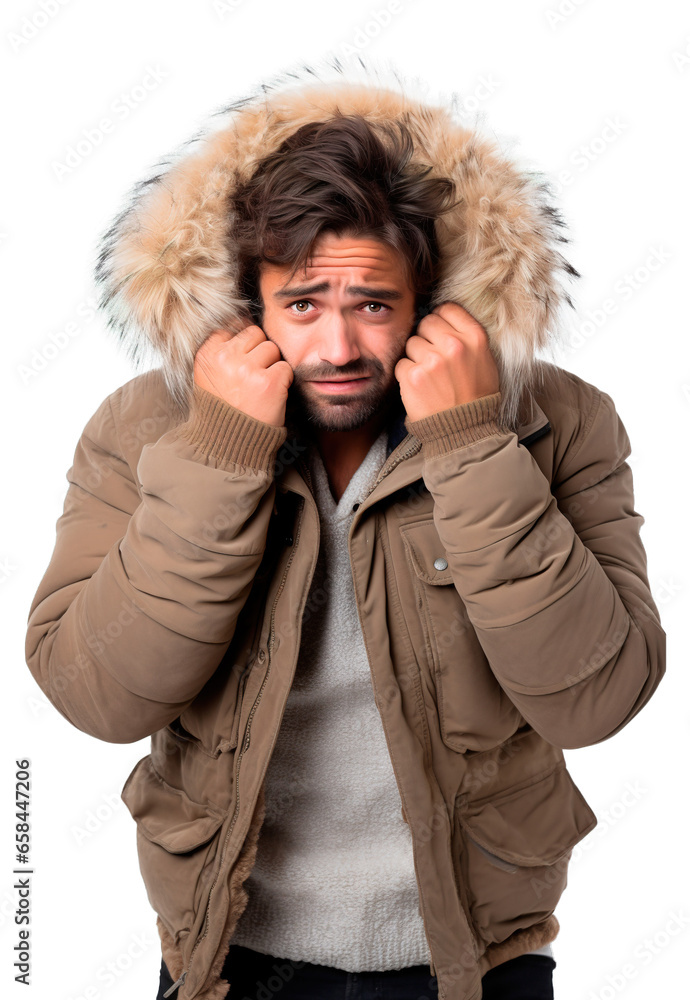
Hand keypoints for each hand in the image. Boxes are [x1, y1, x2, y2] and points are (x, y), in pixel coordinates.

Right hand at [193, 324, 293, 427]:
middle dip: (258, 352)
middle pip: (255, 333)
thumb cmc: (222, 409)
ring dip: (272, 366)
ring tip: (260, 387)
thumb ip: (221, 350)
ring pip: (272, 348)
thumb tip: (244, 320)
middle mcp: (225, 358)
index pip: (233, 326)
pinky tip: (271, 395)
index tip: (243, 359)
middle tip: (252, 377)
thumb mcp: (208, 376)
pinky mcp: (269, 382)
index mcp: (207, 354)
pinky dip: (283, 381)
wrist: (229, 444)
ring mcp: (247, 369)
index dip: (243, 343)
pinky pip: (285, 367)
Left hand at [394, 302, 499, 421]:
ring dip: (416, 357)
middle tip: (435, 360)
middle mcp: (454, 345)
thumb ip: (467, 335)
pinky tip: (422, 388)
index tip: (441, 334)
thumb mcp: (485, 360)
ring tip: (430, 377)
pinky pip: (402, 364)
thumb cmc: (476, 396)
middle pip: (426, 323)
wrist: (465, 430)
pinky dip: (407, 376)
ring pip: (412, 343)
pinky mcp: (413, 376)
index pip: (447, 308)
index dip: (441, 320)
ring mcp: (432, 360)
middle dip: (427, 339)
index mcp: (475, 337)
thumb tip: (444, 316)